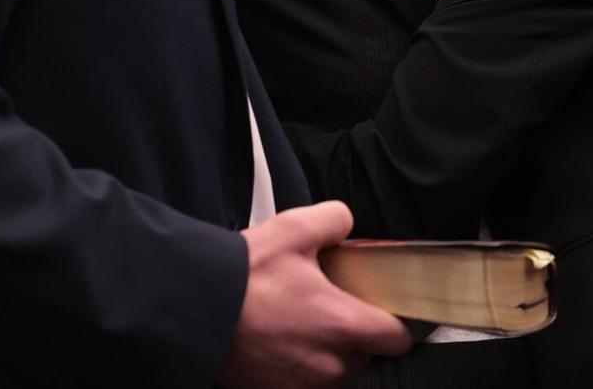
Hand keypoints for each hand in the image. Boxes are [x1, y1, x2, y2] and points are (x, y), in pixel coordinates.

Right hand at [218, 202, 411, 387]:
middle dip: (352, 331)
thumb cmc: (242, 276)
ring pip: (333, 369)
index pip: (398, 339)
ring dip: (324, 349)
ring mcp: (302, 384)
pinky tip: (278, 336)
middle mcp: (328, 364)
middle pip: (364, 354)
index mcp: (341, 324)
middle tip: (328, 303)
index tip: (385, 307)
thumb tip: (346, 224)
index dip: (396, 321)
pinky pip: (303, 381)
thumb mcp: (293, 229)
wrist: (194, 309)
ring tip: (298, 319)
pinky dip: (297, 362)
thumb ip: (334, 220)